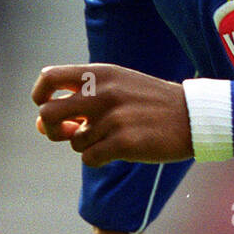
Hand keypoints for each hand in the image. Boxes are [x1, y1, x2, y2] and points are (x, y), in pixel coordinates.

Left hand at [32, 63, 193, 166]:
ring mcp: (113, 118)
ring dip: (87, 145)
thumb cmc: (152, 103)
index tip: (49, 106)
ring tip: (112, 138)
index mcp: (101, 74)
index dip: (40, 95)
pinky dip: (99, 159)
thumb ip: (81, 98)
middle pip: (47, 113)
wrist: (194, 116)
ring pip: (74, 142)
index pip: (49, 77)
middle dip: (51, 129)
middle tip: (69, 132)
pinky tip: (118, 151)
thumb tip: (39, 123)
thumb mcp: (119, 87)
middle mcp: (103, 93)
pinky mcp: (124, 142)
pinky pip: (90, 159)